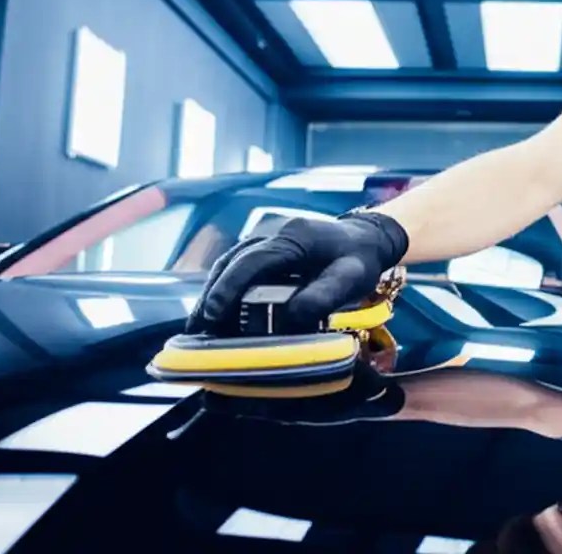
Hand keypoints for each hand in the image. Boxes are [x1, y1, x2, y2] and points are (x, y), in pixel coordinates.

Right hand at [185, 211, 408, 335]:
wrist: (364, 237)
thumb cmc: (358, 259)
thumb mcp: (350, 278)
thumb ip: (325, 295)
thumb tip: (294, 315)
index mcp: (292, 237)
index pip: (251, 261)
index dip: (229, 287)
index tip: (213, 314)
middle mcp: (271, 231)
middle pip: (231, 262)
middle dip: (212, 295)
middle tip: (197, 330)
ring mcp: (264, 236)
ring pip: (229, 263)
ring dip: (213, 292)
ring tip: (201, 326)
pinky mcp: (262, 246)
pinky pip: (237, 265)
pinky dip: (224, 288)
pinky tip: (218, 312)